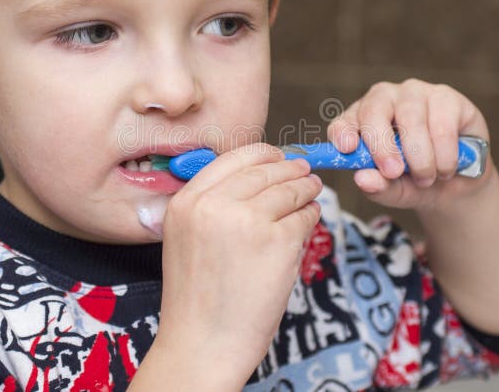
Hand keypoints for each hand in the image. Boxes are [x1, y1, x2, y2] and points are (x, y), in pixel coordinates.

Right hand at [152, 143, 322, 388]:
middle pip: (264, 169)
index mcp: (187, 202)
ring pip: (289, 189)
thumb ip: (213, 206)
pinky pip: (304, 217)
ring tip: (312, 192)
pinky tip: (310, 219)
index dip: (263, 155)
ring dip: (305, 189)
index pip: (233, 158)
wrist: (203, 344)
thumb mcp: (186, 239)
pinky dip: (311, 216)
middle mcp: (213, 205)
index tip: (278, 157)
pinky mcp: (276, 241)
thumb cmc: (198, 300)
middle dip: (290, 169)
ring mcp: (247, 221)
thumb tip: (259, 178)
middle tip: (304, 171)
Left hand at [326, 79, 492, 211]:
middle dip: (382, 145)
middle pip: (374, 111)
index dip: (343, 131)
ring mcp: (415, 93)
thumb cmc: (417, 182)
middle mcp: (384, 100)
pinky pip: (442, 125)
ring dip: (420, 158)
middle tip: (393, 172)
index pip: (343, 121)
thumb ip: (380, 187)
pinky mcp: (446, 97)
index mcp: (361, 122)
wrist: (459, 183)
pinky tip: (446, 167)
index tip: (347, 148)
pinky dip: (445, 155)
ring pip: (411, 119)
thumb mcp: (397, 192)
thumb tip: (363, 178)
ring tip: (427, 179)